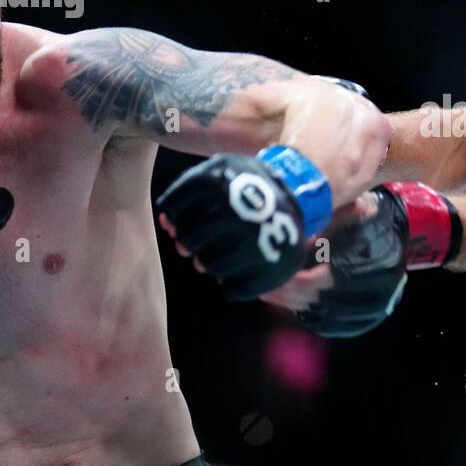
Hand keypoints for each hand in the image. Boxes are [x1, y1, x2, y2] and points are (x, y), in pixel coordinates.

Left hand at [155, 147, 330, 300]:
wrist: (300, 192)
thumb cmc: (246, 186)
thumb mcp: (220, 175)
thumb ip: (188, 195)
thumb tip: (165, 224)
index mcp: (222, 179)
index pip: (174, 208)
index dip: (173, 217)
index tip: (179, 222)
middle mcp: (241, 208)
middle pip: (189, 241)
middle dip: (187, 245)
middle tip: (192, 247)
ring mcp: (259, 238)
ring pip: (210, 266)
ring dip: (207, 265)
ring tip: (214, 259)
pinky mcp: (275, 266)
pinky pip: (234, 290)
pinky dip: (230, 287)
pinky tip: (235, 274)